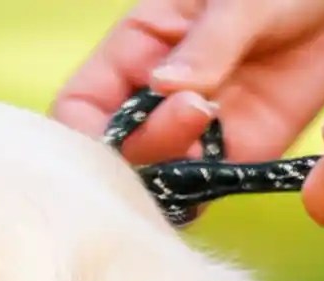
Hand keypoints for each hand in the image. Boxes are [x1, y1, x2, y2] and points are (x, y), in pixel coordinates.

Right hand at [52, 0, 323, 163]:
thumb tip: (164, 87)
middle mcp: (156, 98)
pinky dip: (212, 192)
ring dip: (177, 176)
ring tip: (219, 130)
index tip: (118, 139)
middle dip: (147, 146)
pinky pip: (209, 189)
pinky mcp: (241, 152)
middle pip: (118, 155)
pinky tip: (233, 165)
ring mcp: (198, 131)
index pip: (81, 110)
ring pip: (158, 180)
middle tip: (198, 110)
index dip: (86, 136)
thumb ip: (205, 45)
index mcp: (136, 51)